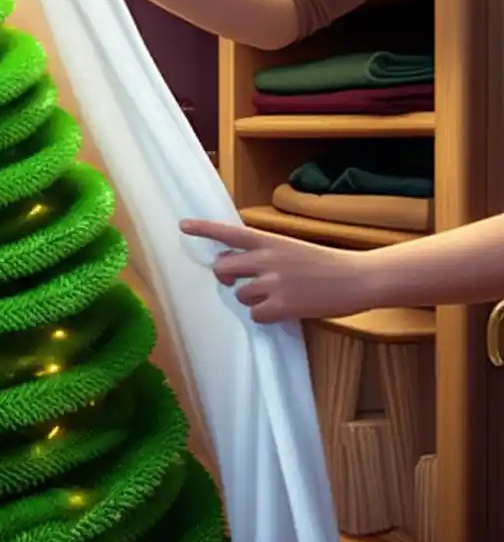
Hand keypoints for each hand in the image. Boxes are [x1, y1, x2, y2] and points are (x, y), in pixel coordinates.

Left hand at [180, 219, 377, 322]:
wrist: (359, 277)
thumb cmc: (326, 264)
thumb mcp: (292, 249)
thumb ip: (265, 253)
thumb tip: (237, 265)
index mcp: (270, 241)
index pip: (230, 232)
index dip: (204, 229)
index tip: (182, 225)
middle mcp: (267, 259)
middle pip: (222, 267)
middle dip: (224, 276)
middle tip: (233, 281)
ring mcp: (274, 282)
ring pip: (239, 294)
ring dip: (250, 298)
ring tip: (274, 296)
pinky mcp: (283, 304)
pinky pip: (256, 314)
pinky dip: (264, 316)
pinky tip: (282, 311)